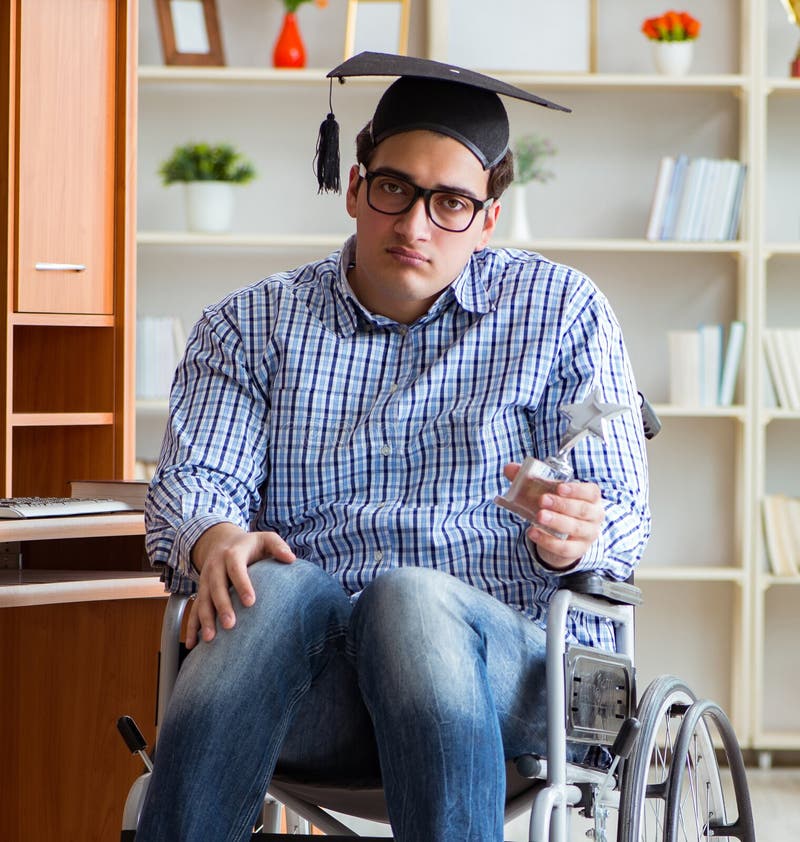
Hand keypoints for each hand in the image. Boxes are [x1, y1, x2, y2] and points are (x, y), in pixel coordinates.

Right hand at [186, 522, 295, 648]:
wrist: (222, 541)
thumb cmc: (251, 545)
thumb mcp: (265, 539)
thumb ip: (278, 547)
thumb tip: (291, 559)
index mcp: (232, 554)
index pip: (236, 569)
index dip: (242, 585)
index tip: (251, 602)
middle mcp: (215, 567)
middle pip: (216, 587)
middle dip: (222, 606)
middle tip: (230, 625)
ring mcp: (205, 580)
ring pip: (202, 600)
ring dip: (205, 620)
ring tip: (211, 639)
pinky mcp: (201, 592)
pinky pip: (193, 610)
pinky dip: (192, 627)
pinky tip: (192, 644)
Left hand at [502, 463, 604, 569]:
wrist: (559, 536)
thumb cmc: (556, 508)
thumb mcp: (546, 492)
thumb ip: (529, 479)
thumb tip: (509, 468)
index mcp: (590, 498)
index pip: (590, 492)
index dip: (576, 489)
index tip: (559, 487)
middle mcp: (594, 516)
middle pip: (582, 510)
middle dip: (561, 504)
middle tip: (542, 500)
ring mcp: (587, 534)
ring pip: (575, 528)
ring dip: (556, 521)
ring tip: (538, 516)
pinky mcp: (577, 550)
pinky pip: (565, 547)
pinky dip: (548, 540)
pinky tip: (533, 532)